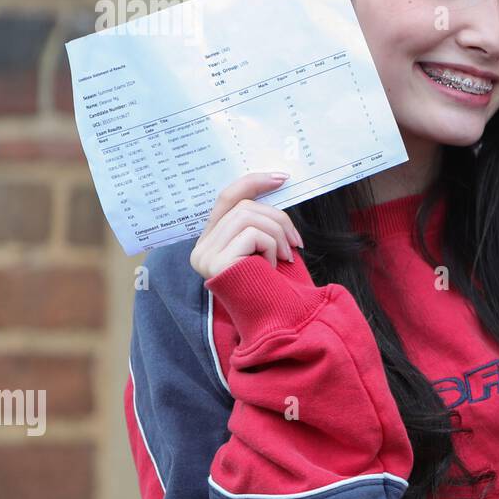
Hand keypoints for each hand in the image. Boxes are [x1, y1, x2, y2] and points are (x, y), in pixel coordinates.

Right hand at [189, 172, 304, 279]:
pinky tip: (271, 267)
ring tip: (284, 257)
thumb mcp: (264, 247)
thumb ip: (258, 222)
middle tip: (296, 242)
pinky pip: (252, 235)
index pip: (227, 197)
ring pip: (248, 216)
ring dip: (277, 234)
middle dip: (278, 219)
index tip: (281, 177)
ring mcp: (205, 256)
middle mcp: (201, 247)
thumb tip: (275, 183)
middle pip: (244, 206)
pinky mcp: (216, 263)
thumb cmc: (273, 286)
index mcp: (211, 240)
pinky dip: (270, 248)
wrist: (276, 320)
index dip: (253, 182)